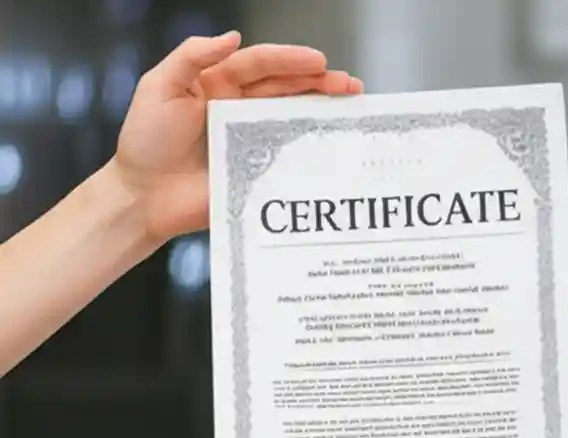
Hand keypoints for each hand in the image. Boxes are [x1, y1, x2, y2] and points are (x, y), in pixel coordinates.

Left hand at [112, 31, 362, 245]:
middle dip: (319, 83)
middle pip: (286, 88)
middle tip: (349, 85)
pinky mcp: (258, 170)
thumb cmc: (145, 142)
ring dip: (323, 109)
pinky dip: (313, 147)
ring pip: (294, 117)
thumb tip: (233, 37)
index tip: (320, 62)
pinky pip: (290, 156)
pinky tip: (333, 141)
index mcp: (218, 84)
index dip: (290, 60)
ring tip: (351, 104)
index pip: (260, 65)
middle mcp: (239, 109)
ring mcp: (251, 140)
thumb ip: (192, 57)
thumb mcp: (158, 87)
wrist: (142, 197)